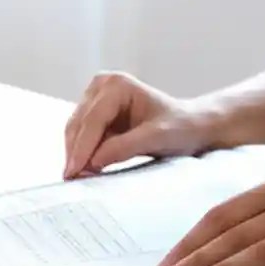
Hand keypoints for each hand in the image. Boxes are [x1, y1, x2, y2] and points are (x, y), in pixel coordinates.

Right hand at [63, 72, 214, 178]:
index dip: (82, 147)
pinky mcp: (96, 115)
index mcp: (117, 85)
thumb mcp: (157, 138)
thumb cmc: (180, 128)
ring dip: (76, 155)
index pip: (93, 120)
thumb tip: (93, 161)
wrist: (191, 126)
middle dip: (76, 153)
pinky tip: (84, 171)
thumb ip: (125, 147)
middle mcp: (102, 86)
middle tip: (72, 180)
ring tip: (76, 179)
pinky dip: (82, 154)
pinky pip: (82, 137)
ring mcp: (96, 99)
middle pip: (79, 124)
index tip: (74, 172)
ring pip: (76, 131)